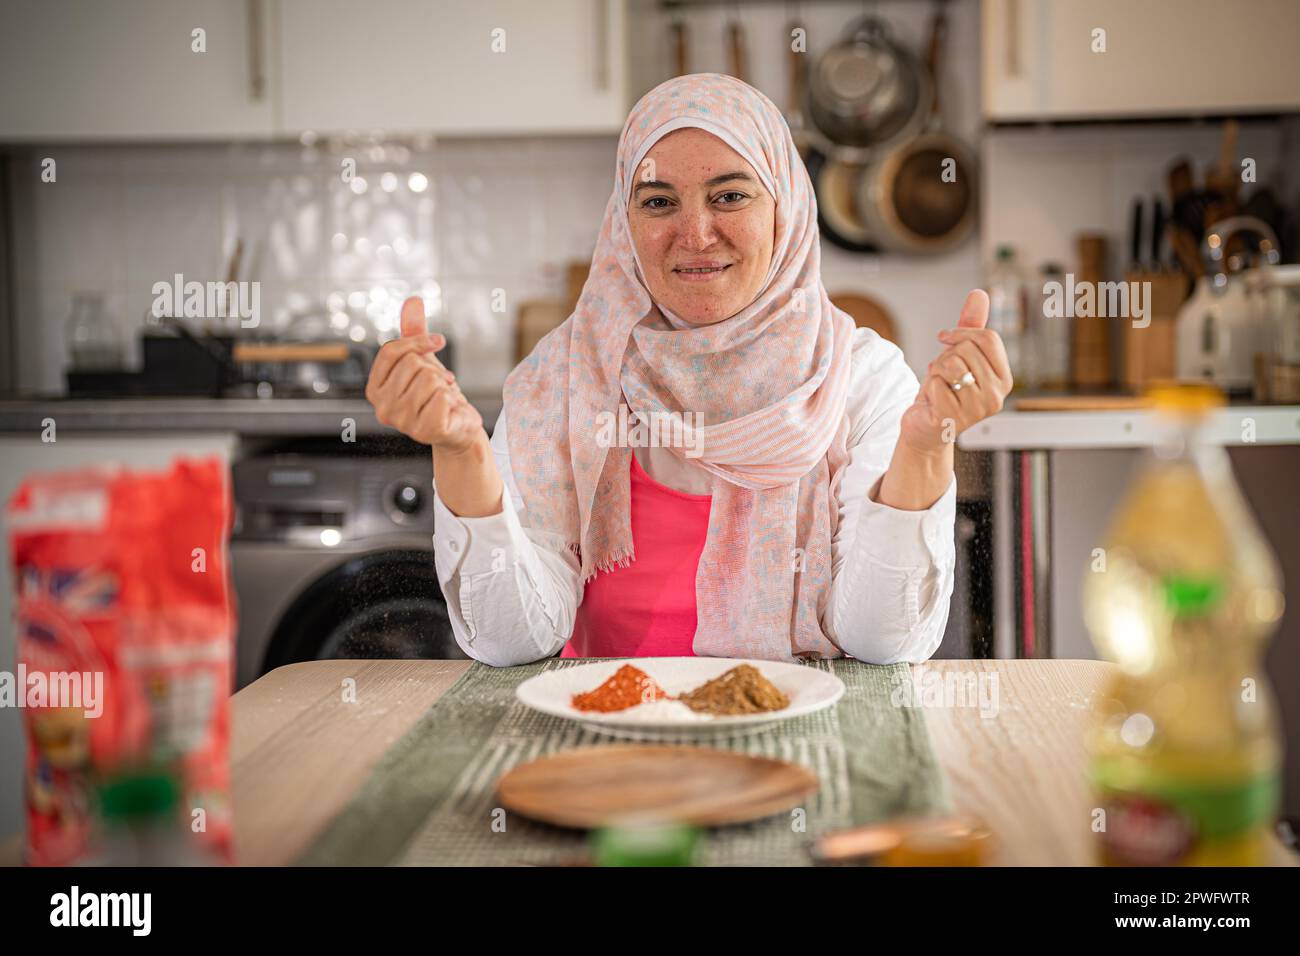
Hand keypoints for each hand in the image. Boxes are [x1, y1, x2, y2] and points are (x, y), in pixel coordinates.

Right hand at [365, 296, 482, 451]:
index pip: (391, 351)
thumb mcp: (423, 359)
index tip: (439, 341)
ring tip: (443, 398)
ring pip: (428, 378)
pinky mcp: (424, 430)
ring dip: (444, 385)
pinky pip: (442, 396)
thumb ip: (414, 331)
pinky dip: (452, 399)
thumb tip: (413, 300)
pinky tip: (449, 410)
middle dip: (434, 369)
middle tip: (439, 385)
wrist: (458, 426)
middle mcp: (382, 407)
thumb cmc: (436, 394)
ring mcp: (402, 421)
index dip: (417, 341)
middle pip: (412, 363)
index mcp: (374, 388)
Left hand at [898, 289, 1013, 456]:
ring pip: (950, 364)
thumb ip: (970, 326)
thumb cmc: (945, 391)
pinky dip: (926, 389)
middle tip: (943, 376)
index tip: (944, 338)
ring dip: (935, 372)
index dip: (961, 333)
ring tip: (938, 388)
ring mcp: (977, 409)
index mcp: (1004, 378)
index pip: (988, 338)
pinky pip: (934, 383)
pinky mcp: (954, 417)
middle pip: (965, 349)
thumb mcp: (958, 355)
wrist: (926, 429)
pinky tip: (932, 402)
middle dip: (945, 357)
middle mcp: (997, 395)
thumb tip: (980, 293)